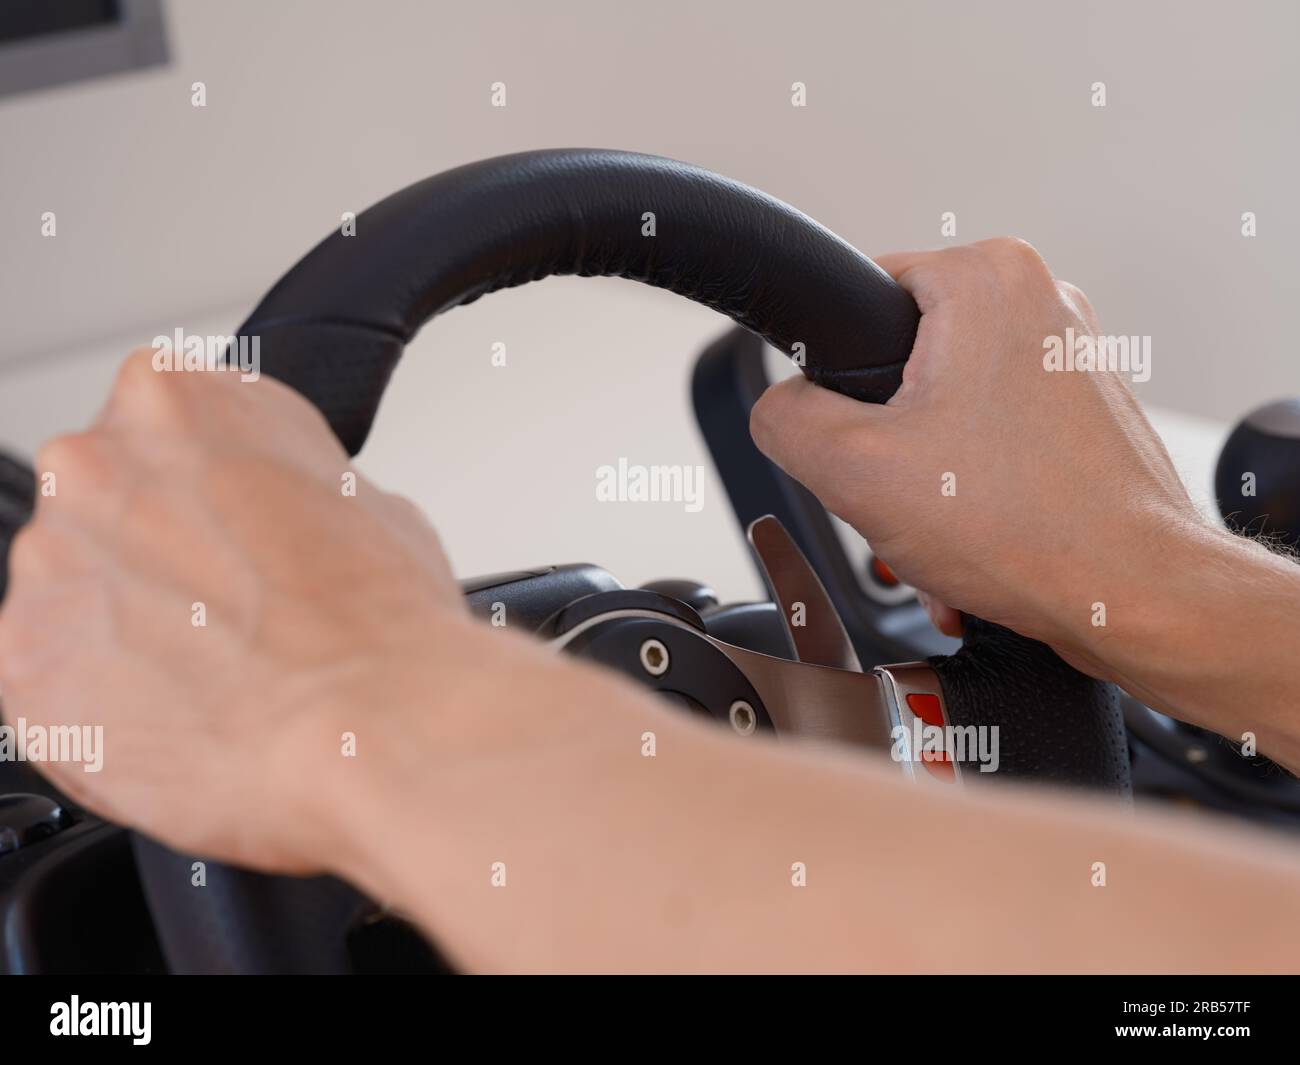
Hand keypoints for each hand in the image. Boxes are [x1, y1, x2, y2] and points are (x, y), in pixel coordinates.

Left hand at [0, 350, 466, 872]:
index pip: (158, 428)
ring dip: (127, 630)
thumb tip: (275, 521)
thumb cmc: (380, 616)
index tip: (231, 529)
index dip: (204, 491)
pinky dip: (105, 704)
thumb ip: (278, 487)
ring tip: (216, 674)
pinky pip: (55, 680)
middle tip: (229, 610)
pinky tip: (183, 715)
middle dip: (156, 558)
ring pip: (74, 596)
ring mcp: (46, 566)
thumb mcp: (360, 496)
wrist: (369, 724)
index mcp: (170, 396)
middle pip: (103, 507)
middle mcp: (89, 464)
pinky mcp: (23, 665)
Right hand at [749, 238, 1208, 678]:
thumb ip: (784, 418)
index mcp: (987, 278)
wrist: (1131, 594)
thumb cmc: (1031, 529)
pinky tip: (972, 541)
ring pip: (944, 409)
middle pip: (900, 363)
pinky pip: (991, 437)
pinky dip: (970, 489)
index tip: (862, 435)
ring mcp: (1069, 354)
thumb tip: (780, 409)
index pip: (858, 301)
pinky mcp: (1083, 407)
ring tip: (941, 532)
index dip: (836, 380)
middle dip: (885, 446)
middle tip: (902, 493)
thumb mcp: (853, 470)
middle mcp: (1039, 300)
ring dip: (924, 481)